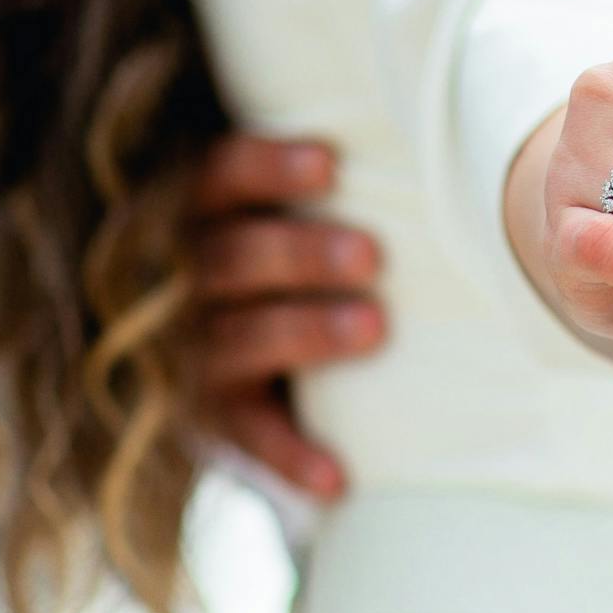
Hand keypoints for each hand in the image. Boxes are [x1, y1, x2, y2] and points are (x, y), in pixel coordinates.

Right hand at [191, 129, 385, 501]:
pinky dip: (290, 456)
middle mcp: (180, 280)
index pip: (214, 175)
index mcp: (199, 211)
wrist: (241, 364)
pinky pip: (247, 439)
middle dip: (297, 253)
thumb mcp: (284, 207)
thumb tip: (432, 136)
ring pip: (236, 339)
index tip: (330, 165)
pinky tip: (337, 476)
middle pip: (228, 258)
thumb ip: (326, 180)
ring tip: (373, 327)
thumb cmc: (291, 250)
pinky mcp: (209, 421)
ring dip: (304, 333)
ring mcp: (189, 354)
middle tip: (370, 255)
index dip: (265, 169)